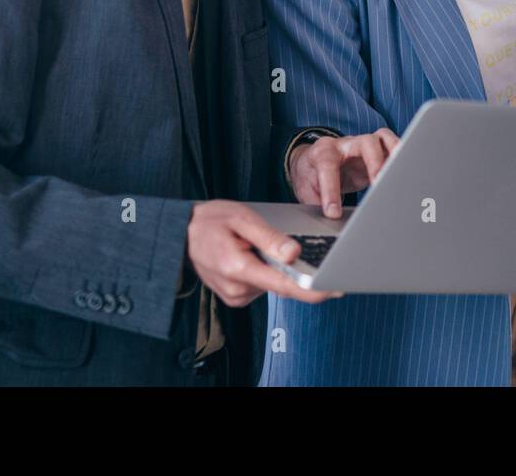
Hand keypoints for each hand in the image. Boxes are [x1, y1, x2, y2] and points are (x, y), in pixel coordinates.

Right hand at [185, 199, 339, 306]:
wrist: (181, 234)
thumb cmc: (210, 221)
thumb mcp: (242, 219)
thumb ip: (269, 238)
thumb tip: (295, 254)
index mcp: (238, 268)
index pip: (283, 285)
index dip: (312, 289)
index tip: (334, 288)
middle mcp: (237, 289)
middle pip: (281, 285)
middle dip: (295, 270)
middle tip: (293, 245)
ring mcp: (235, 296)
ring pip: (273, 284)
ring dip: (277, 268)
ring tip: (257, 244)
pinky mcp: (236, 297)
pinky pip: (263, 285)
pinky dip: (266, 271)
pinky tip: (253, 255)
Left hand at [288, 128, 399, 218]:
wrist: (311, 163)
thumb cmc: (310, 177)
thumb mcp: (305, 192)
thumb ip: (315, 204)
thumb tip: (329, 222)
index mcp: (323, 153)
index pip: (328, 167)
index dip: (331, 191)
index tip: (334, 213)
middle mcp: (345, 145)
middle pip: (365, 142)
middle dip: (375, 163)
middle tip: (379, 185)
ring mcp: (362, 145)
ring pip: (383, 138)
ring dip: (395, 154)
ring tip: (401, 174)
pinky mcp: (376, 152)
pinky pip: (392, 146)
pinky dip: (401, 156)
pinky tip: (406, 173)